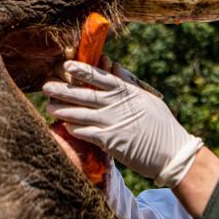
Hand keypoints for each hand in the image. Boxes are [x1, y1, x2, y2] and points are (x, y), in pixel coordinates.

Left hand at [43, 61, 202, 186]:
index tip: (67, 65)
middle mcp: (116, 105)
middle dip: (64, 90)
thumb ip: (128, 84)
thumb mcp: (147, 99)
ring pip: (81, 114)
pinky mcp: (110, 142)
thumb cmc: (162, 125)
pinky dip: (74, 129)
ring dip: (63, 110)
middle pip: (84, 94)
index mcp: (126, 92)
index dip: (82, 70)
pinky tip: (64, 126)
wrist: (172, 153)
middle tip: (46, 86)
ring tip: (50, 106)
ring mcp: (112, 123)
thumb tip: (114, 66)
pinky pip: (86, 133)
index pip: (99, 77)